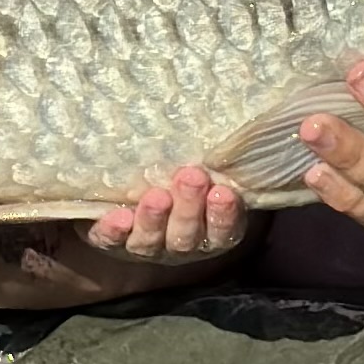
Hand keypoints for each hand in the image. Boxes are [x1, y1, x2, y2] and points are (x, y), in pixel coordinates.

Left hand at [83, 166, 248, 264]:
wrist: (140, 187)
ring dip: (154, 219)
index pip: (224, 232)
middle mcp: (181, 244)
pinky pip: (111, 241)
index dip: (224, 215)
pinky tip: (117, 217)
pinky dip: (114, 232)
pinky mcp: (113, 239)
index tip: (224, 191)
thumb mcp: (213, 171)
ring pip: (151, 242)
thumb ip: (226, 162)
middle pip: (187, 237)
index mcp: (212, 232)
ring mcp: (147, 245)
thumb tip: (252, 117)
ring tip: (156, 196)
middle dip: (189, 208)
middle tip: (191, 177)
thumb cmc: (189, 175)